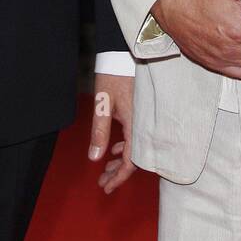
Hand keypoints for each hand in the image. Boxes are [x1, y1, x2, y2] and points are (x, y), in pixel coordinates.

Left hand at [89, 73, 134, 193]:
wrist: (124, 52)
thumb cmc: (113, 75)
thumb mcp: (102, 103)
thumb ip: (99, 131)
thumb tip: (95, 158)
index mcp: (136, 124)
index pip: (131, 160)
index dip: (119, 177)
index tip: (106, 188)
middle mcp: (144, 124)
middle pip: (135, 158)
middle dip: (118, 173)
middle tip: (103, 182)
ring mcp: (144, 119)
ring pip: (135, 148)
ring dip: (120, 160)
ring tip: (105, 170)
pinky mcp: (141, 113)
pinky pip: (136, 137)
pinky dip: (124, 147)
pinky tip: (113, 150)